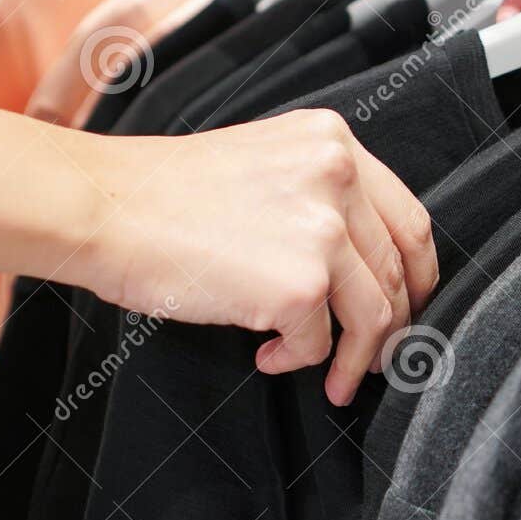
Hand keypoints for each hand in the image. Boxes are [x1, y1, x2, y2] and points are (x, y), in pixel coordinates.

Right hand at [74, 110, 436, 404]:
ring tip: (332, 378)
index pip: (409, 220)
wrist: (101, 206)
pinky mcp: (300, 285)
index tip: (412, 305)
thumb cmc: (163, 194)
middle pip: (398, 271)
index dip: (419, 274)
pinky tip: (267, 356)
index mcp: (333, 141)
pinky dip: (300, 361)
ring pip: (375, 315)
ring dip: (356, 358)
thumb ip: (320, 195)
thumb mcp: (265, 162)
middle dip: (392, 326)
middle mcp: (339, 177)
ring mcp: (324, 231)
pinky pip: (320, 343)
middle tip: (373, 357)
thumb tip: (363, 265)